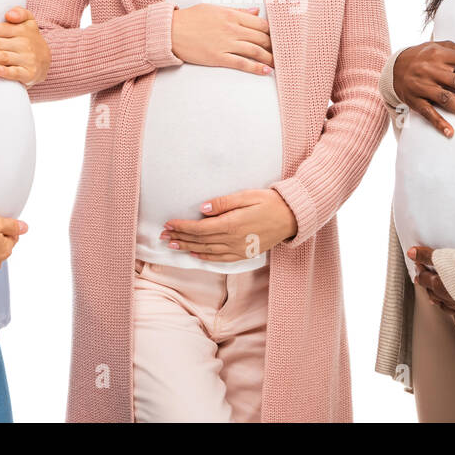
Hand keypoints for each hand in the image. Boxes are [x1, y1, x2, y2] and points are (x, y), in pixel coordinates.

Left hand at [0, 6, 50, 86]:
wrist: (46, 62)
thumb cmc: (29, 40)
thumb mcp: (29, 22)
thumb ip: (21, 13)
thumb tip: (9, 14)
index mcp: (21, 30)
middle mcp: (24, 44)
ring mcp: (27, 59)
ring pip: (4, 57)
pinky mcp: (29, 73)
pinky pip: (16, 73)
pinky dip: (6, 72)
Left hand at [159, 188, 296, 260]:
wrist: (291, 217)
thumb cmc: (269, 202)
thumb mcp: (247, 196)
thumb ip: (224, 202)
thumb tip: (203, 209)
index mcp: (231, 224)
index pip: (199, 228)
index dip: (182, 226)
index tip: (168, 223)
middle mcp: (232, 240)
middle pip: (200, 240)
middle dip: (180, 237)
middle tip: (163, 235)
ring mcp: (238, 249)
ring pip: (207, 251)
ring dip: (188, 248)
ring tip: (172, 245)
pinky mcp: (244, 254)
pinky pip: (220, 259)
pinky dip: (206, 257)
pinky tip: (196, 255)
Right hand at [170, 4, 273, 74]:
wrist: (171, 31)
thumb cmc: (191, 18)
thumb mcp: (215, 8)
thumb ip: (237, 11)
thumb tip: (256, 12)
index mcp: (232, 15)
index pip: (261, 24)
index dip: (272, 32)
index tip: (276, 38)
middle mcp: (232, 29)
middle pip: (261, 38)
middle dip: (273, 46)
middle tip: (280, 52)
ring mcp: (225, 44)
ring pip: (255, 51)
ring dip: (269, 58)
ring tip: (278, 63)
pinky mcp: (218, 57)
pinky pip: (242, 63)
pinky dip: (256, 68)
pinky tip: (266, 71)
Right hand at [393, 41, 454, 136]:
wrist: (392, 67)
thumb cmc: (423, 56)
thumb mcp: (439, 47)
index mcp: (441, 55)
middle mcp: (432, 70)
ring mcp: (422, 86)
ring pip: (445, 99)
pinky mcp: (414, 100)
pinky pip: (427, 113)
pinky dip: (439, 123)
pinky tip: (451, 132)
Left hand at [408, 244, 454, 332]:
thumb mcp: (446, 256)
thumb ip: (427, 255)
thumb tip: (410, 252)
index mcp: (440, 286)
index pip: (425, 279)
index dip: (421, 270)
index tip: (419, 265)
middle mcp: (449, 300)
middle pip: (433, 293)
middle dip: (428, 285)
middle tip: (425, 279)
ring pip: (446, 307)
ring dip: (440, 301)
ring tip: (436, 296)